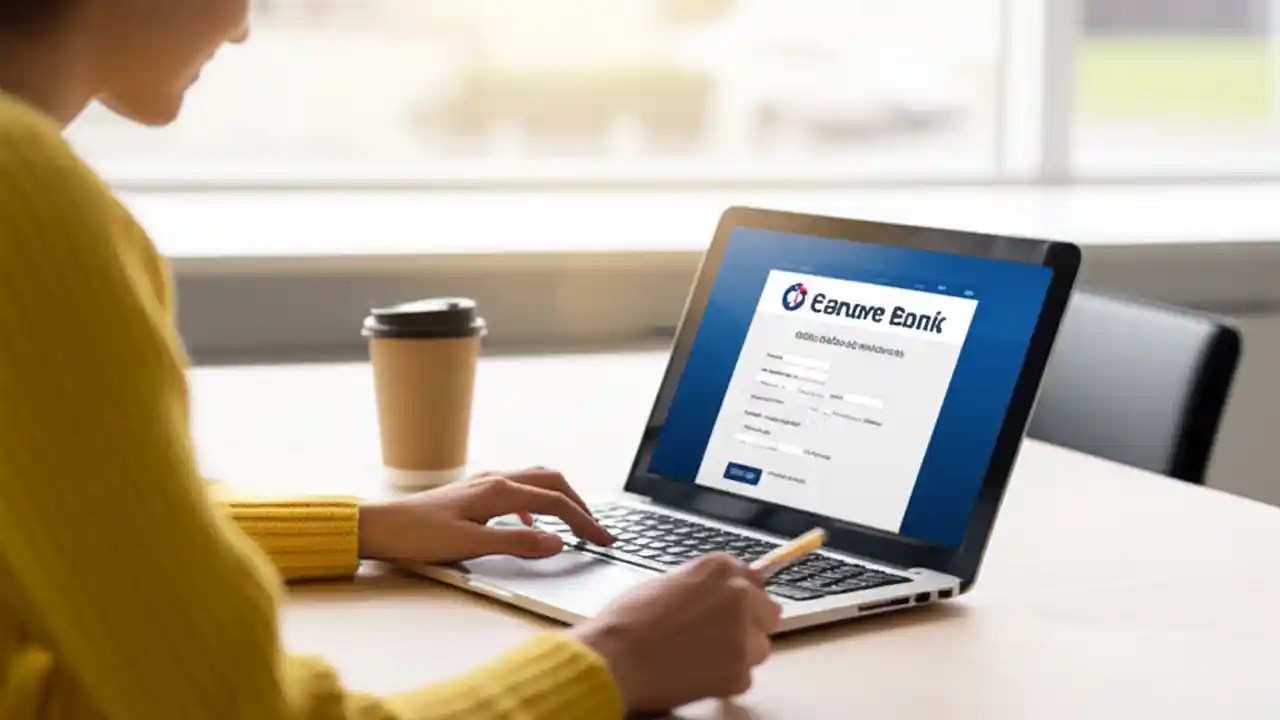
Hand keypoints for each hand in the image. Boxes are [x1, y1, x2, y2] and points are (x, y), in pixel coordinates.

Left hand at [358, 468, 613, 563]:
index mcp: (499, 492)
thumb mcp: (469, 546)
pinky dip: (536, 503)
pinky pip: (518, 489)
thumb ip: (515, 544)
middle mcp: (495, 480)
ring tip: (574, 522)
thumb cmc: (416, 536)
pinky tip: (530, 524)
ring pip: (536, 481)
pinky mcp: (474, 492)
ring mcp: (484, 483)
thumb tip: (557, 543)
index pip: (556, 503)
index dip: (584, 522)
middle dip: (580, 505)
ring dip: (560, 498)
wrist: (378, 526)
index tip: (604, 541)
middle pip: (552, 482)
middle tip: (598, 531)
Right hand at [571, 554, 781, 712]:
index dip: (741, 598)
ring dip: (740, 654)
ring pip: (760, 647)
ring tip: (701, 658)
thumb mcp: (669, 583)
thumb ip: (706, 585)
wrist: (614, 659)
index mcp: (720, 569)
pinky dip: (726, 680)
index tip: (733, 609)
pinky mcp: (740, 673)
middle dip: (749, 625)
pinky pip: (745, 677)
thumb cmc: (628, 621)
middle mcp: (739, 596)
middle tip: (718, 637)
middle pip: (768, 612)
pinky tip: (696, 675)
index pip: (754, 580)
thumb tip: (723, 594)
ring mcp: (743, 636)